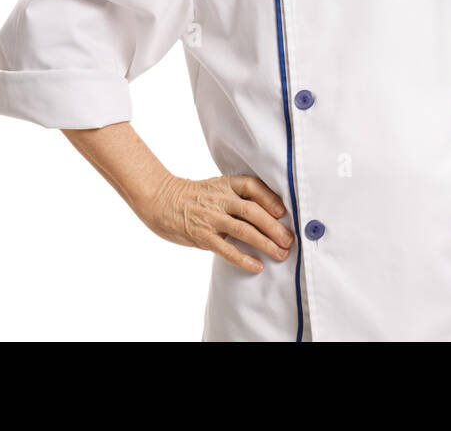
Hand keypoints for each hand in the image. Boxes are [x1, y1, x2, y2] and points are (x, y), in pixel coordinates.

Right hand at [145, 174, 293, 273]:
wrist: (161, 201)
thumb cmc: (194, 196)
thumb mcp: (216, 188)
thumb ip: (237, 198)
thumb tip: (268, 214)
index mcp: (226, 184)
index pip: (253, 187)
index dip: (270, 198)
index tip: (284, 212)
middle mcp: (220, 199)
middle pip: (253, 212)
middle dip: (275, 227)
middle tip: (289, 240)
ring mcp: (211, 218)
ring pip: (244, 230)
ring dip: (266, 243)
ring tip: (280, 254)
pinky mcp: (202, 236)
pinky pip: (227, 249)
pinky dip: (244, 258)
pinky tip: (257, 266)